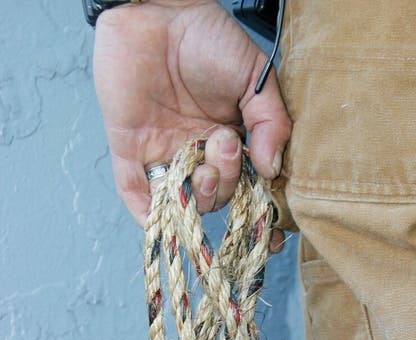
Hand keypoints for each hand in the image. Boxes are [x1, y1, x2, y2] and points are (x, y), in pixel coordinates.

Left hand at [93, 0, 289, 248]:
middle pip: (217, 197)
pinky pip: (135, 194)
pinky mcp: (129, 149)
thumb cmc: (208, 38)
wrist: (158, 9)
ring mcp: (164, 154)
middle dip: (228, 182)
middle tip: (226, 144)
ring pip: (183, 202)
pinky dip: (149, 213)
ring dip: (200, 195)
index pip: (246, 189)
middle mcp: (198, 155)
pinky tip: (166, 213)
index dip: (259, 212)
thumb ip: (270, 121)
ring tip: (204, 163)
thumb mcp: (253, 77)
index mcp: (230, 142)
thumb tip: (272, 169)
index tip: (275, 231)